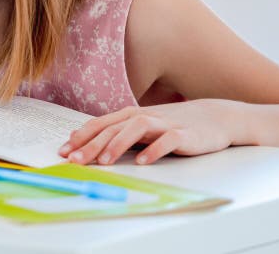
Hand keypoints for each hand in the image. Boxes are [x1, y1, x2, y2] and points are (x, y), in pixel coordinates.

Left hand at [58, 99, 240, 164]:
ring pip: (136, 128)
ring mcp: (164, 123)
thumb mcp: (143, 128)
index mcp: (131, 115)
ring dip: (118, 144)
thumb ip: (119, 133)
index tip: (63, 150)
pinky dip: (154, 150)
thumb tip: (87, 142)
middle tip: (74, 160)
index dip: (81, 136)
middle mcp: (144, 116)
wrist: (215, 117)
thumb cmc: (174, 124)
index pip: (100, 124)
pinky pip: (167, 140)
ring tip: (104, 161)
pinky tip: (144, 162)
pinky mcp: (184, 134)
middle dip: (91, 144)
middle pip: (112, 127)